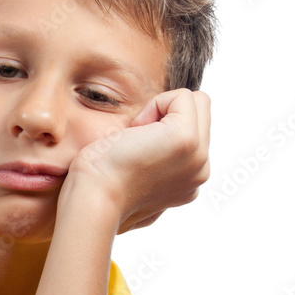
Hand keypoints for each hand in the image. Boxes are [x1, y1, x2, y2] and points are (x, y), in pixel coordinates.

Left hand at [64, 89, 210, 233]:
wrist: (93, 197)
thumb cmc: (101, 185)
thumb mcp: (137, 176)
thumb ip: (157, 161)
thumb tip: (148, 138)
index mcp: (190, 180)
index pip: (195, 129)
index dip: (163, 124)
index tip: (136, 147)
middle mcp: (200, 171)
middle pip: (201, 113)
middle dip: (166, 114)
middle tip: (135, 140)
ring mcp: (198, 157)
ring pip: (197, 102)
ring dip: (161, 110)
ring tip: (136, 139)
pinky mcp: (186, 139)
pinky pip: (184, 97)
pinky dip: (156, 103)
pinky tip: (136, 132)